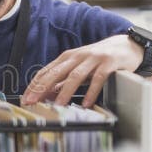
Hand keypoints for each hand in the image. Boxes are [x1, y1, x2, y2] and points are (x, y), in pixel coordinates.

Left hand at [21, 34, 143, 107]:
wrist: (126, 46)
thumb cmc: (99, 60)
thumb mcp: (79, 68)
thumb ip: (64, 80)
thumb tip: (46, 94)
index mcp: (67, 57)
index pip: (46, 71)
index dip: (34, 85)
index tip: (25, 98)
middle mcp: (77, 56)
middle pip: (56, 72)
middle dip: (42, 88)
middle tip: (33, 102)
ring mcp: (93, 58)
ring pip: (75, 75)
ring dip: (65, 92)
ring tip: (59, 106)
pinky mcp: (108, 62)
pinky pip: (98, 78)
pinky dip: (91, 92)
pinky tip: (86, 103)